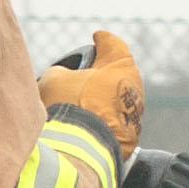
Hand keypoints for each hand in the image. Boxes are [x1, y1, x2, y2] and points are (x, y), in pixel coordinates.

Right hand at [38, 29, 143, 153]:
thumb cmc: (71, 107)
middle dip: (96, 73)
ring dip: (98, 98)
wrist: (84, 149)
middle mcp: (134, 84)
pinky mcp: (131, 134)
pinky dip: (101, 117)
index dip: (100, 40)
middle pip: (112, 72)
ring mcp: (135, 111)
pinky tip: (83, 122)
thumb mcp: (53, 78)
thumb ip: (60, 71)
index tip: (96, 38)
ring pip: (114, 97)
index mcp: (121, 62)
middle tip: (76, 77)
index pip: (110, 42)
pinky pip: (114, 119)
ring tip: (75, 106)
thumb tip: (62, 79)